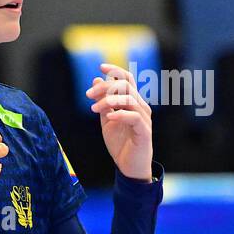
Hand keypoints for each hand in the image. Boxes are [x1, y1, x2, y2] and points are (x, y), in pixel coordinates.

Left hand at [85, 62, 152, 180]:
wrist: (129, 166)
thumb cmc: (120, 143)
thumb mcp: (106, 119)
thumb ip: (103, 102)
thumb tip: (96, 80)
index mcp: (132, 102)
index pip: (127, 79)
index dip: (115, 71)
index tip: (100, 67)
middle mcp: (140, 107)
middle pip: (126, 86)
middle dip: (105, 87)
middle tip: (88, 95)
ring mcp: (144, 118)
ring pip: (129, 99)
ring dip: (109, 101)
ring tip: (94, 109)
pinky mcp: (144, 131)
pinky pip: (134, 117)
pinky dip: (120, 114)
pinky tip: (109, 117)